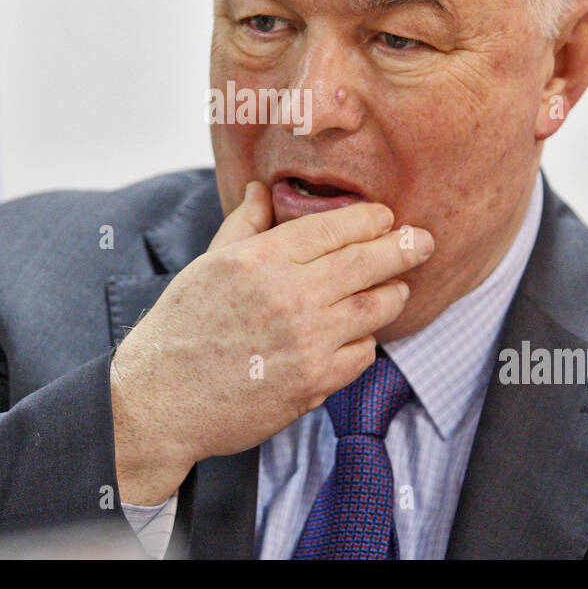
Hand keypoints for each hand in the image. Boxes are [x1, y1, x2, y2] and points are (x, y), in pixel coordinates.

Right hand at [109, 180, 433, 503]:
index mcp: (263, 258)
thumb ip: (244, 224)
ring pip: (376, 308)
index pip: (336, 227)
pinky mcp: (315, 382)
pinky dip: (365, 341)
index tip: (385, 217)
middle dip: (404, 247)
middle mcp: (291, 295)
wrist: (164, 398)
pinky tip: (357, 335)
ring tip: (396, 288)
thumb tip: (261, 189)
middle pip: (368, 261)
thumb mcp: (208, 264)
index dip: (370, 219)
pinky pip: (362, 354)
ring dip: (392, 294)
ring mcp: (307, 341)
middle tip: (424, 241)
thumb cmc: (182, 326)